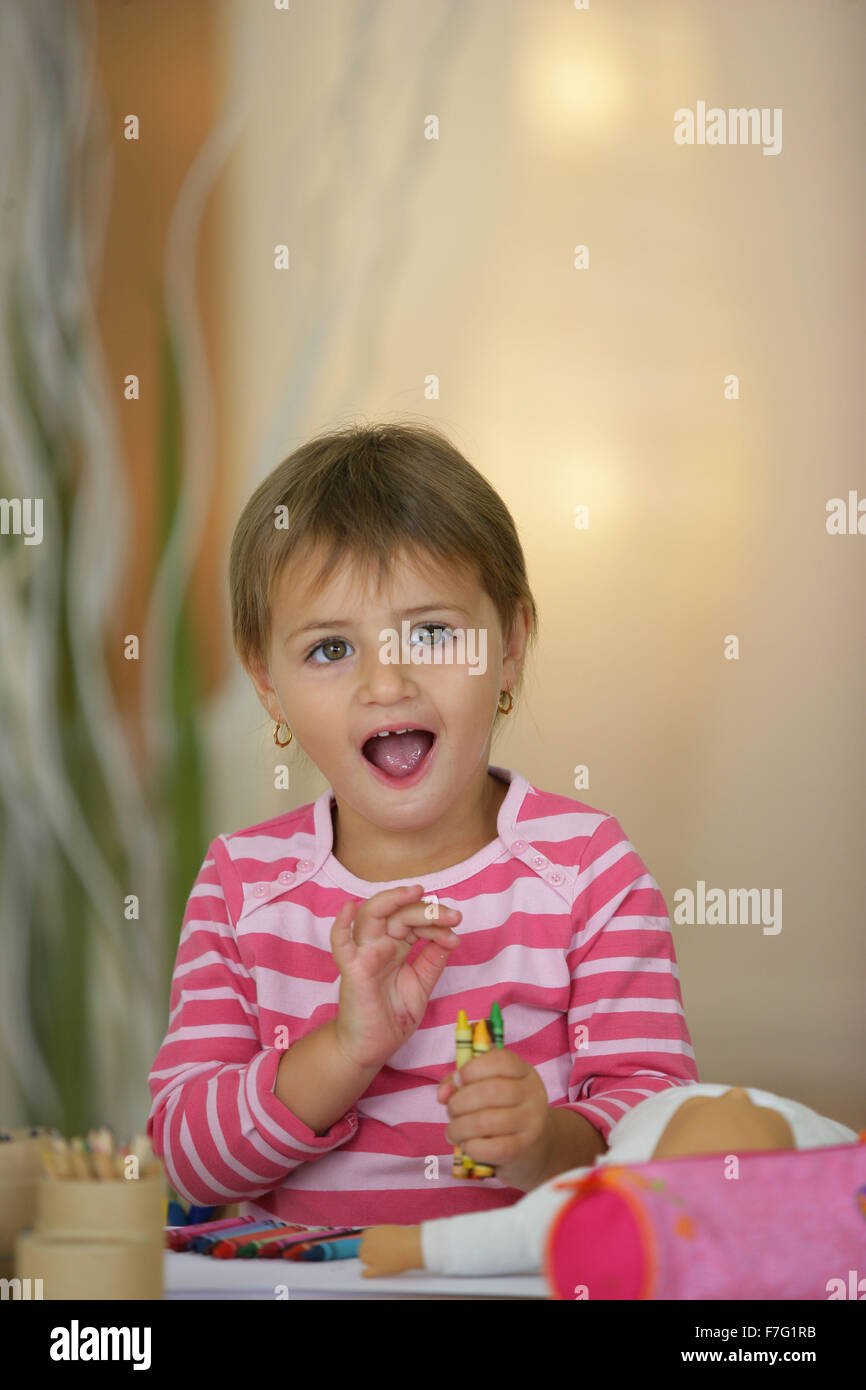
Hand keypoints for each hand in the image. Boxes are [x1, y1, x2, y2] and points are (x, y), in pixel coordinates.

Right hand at [331, 885, 461, 1069]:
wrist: (371, 1049)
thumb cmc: (391, 1017)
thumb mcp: (421, 986)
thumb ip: (432, 962)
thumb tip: (449, 937)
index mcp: (396, 947)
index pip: (416, 922)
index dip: (437, 923)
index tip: (456, 936)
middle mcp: (379, 945)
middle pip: (399, 913)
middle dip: (427, 910)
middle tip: (452, 916)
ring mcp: (364, 954)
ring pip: (372, 915)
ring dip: (392, 899)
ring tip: (415, 892)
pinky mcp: (352, 970)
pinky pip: (340, 944)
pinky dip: (341, 925)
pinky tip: (349, 908)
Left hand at [359, 1224, 423, 1277]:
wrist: (410, 1247)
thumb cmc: (403, 1237)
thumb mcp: (388, 1230)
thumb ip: (379, 1235)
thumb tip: (378, 1240)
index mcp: (371, 1233)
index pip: (365, 1237)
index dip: (370, 1241)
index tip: (374, 1243)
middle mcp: (368, 1245)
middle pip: (362, 1249)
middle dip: (368, 1250)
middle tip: (376, 1252)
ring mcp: (371, 1258)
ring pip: (363, 1260)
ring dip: (368, 1260)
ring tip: (376, 1260)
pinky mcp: (376, 1269)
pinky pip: (366, 1273)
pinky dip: (366, 1273)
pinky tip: (366, 1273)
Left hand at [437, 1048, 553, 1191]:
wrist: (535, 1148)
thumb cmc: (503, 1111)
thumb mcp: (486, 1088)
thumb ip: (460, 1083)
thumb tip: (443, 1094)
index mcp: (524, 1072)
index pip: (502, 1060)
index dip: (473, 1068)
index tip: (458, 1080)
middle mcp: (533, 1094)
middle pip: (491, 1091)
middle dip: (460, 1102)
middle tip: (450, 1111)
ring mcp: (532, 1122)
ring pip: (488, 1121)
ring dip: (460, 1127)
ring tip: (453, 1132)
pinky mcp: (524, 1149)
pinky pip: (492, 1148)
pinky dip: (472, 1147)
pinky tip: (468, 1145)